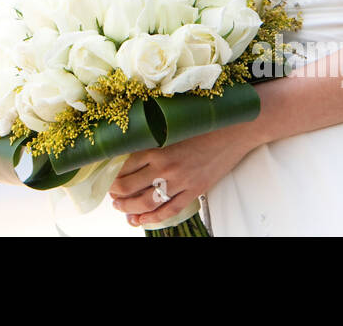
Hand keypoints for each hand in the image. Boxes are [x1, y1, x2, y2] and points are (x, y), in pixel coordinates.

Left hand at [108, 123, 261, 227]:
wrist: (235, 129)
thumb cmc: (204, 123)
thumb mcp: (172, 125)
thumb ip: (152, 136)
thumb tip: (131, 144)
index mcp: (157, 147)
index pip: (123, 166)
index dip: (111, 175)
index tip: (107, 177)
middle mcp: (165, 166)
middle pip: (129, 187)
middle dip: (116, 194)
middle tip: (111, 194)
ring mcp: (180, 181)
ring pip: (146, 202)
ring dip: (129, 207)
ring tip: (121, 207)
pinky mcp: (195, 191)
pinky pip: (169, 210)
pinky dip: (152, 218)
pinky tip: (142, 219)